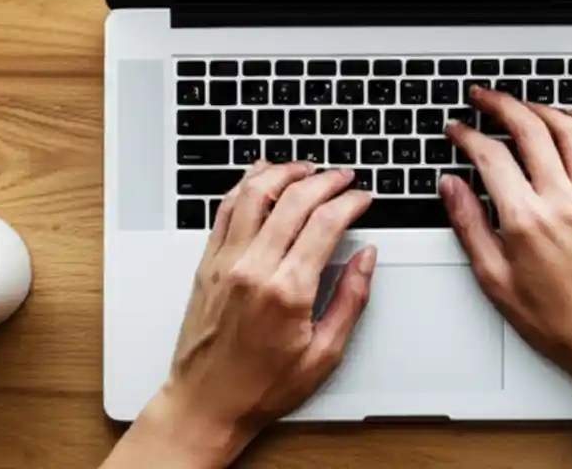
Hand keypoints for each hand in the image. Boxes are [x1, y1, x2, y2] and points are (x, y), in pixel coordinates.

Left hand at [102, 162, 376, 468]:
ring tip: (305, 168)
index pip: (326, 224)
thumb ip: (350, 299)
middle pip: (294, 200)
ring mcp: (225, 262)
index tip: (363, 197)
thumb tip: (366, 258)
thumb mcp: (324, 353)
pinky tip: (261, 177)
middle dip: (325, 180)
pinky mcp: (207, 263)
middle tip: (343, 176)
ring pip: (255, 194)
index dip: (350, 201)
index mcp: (286, 291)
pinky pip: (226, 209)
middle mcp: (253, 269)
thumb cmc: (261, 386)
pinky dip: (246, 185)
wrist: (205, 403)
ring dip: (284, 172)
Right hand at [442, 87, 571, 465]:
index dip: (468, 136)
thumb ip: (470, 226)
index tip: (456, 129)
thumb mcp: (495, 280)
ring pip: (567, 131)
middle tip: (481, 97)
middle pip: (529, 130)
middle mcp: (561, 202)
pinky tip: (570, 118)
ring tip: (518, 103)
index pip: (491, 157)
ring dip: (539, 108)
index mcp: (526, 221)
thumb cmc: (555, 321)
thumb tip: (451, 188)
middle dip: (500, 105)